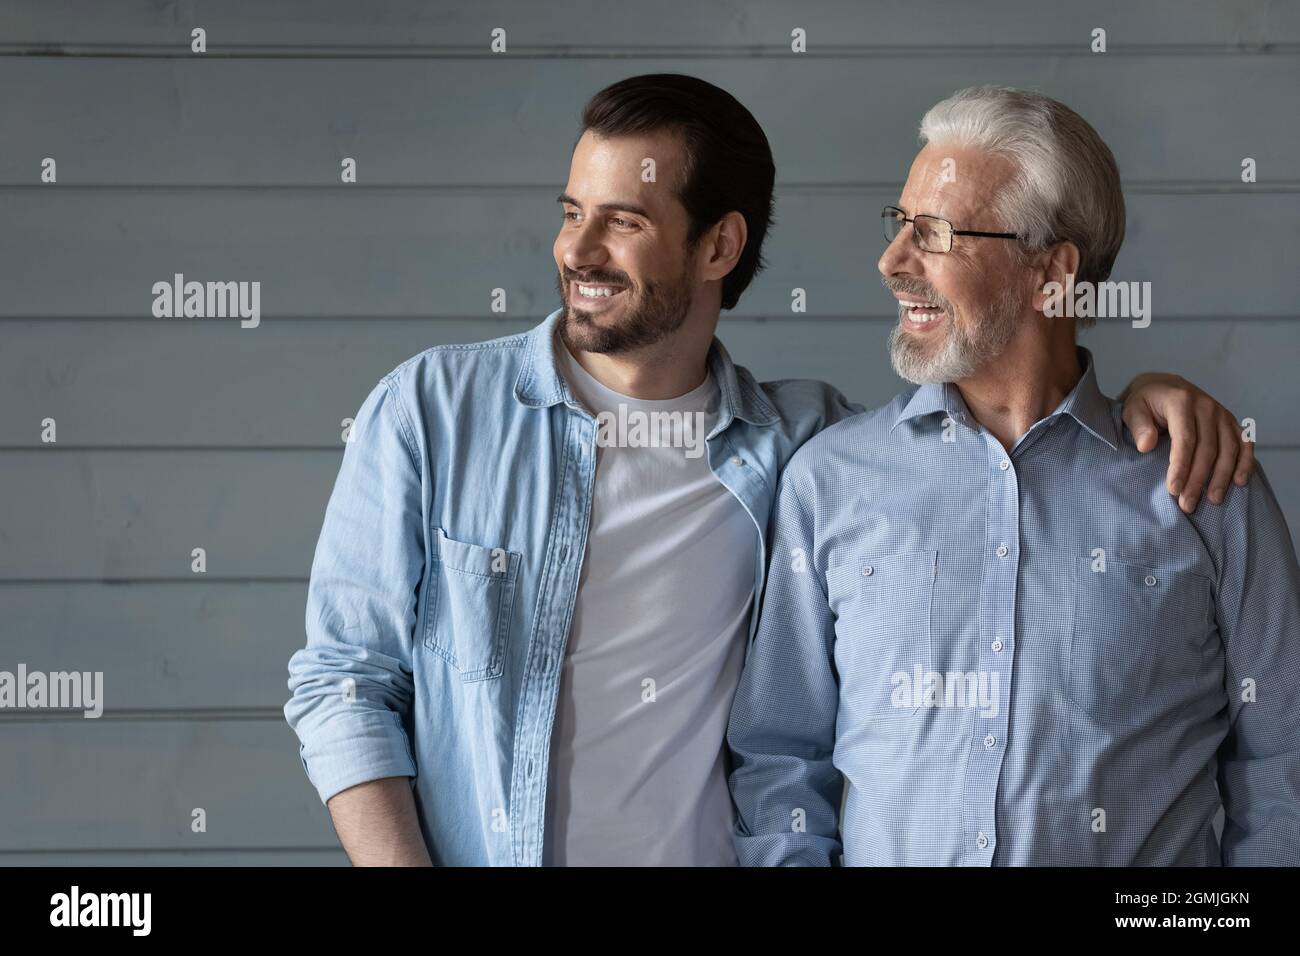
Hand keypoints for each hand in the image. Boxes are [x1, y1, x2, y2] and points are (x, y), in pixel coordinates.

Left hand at [1121, 372, 1255, 512]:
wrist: (1163, 386)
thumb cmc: (1145, 402)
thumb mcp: (1132, 409)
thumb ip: (1138, 426)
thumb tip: (1145, 446)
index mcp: (1181, 401)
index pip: (1185, 439)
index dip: (1181, 466)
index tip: (1174, 489)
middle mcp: (1206, 406)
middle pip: (1207, 448)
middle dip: (1198, 479)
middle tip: (1188, 504)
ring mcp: (1221, 413)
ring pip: (1228, 449)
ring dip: (1222, 477)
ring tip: (1214, 500)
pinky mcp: (1230, 421)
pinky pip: (1244, 442)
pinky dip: (1245, 462)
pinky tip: (1239, 482)